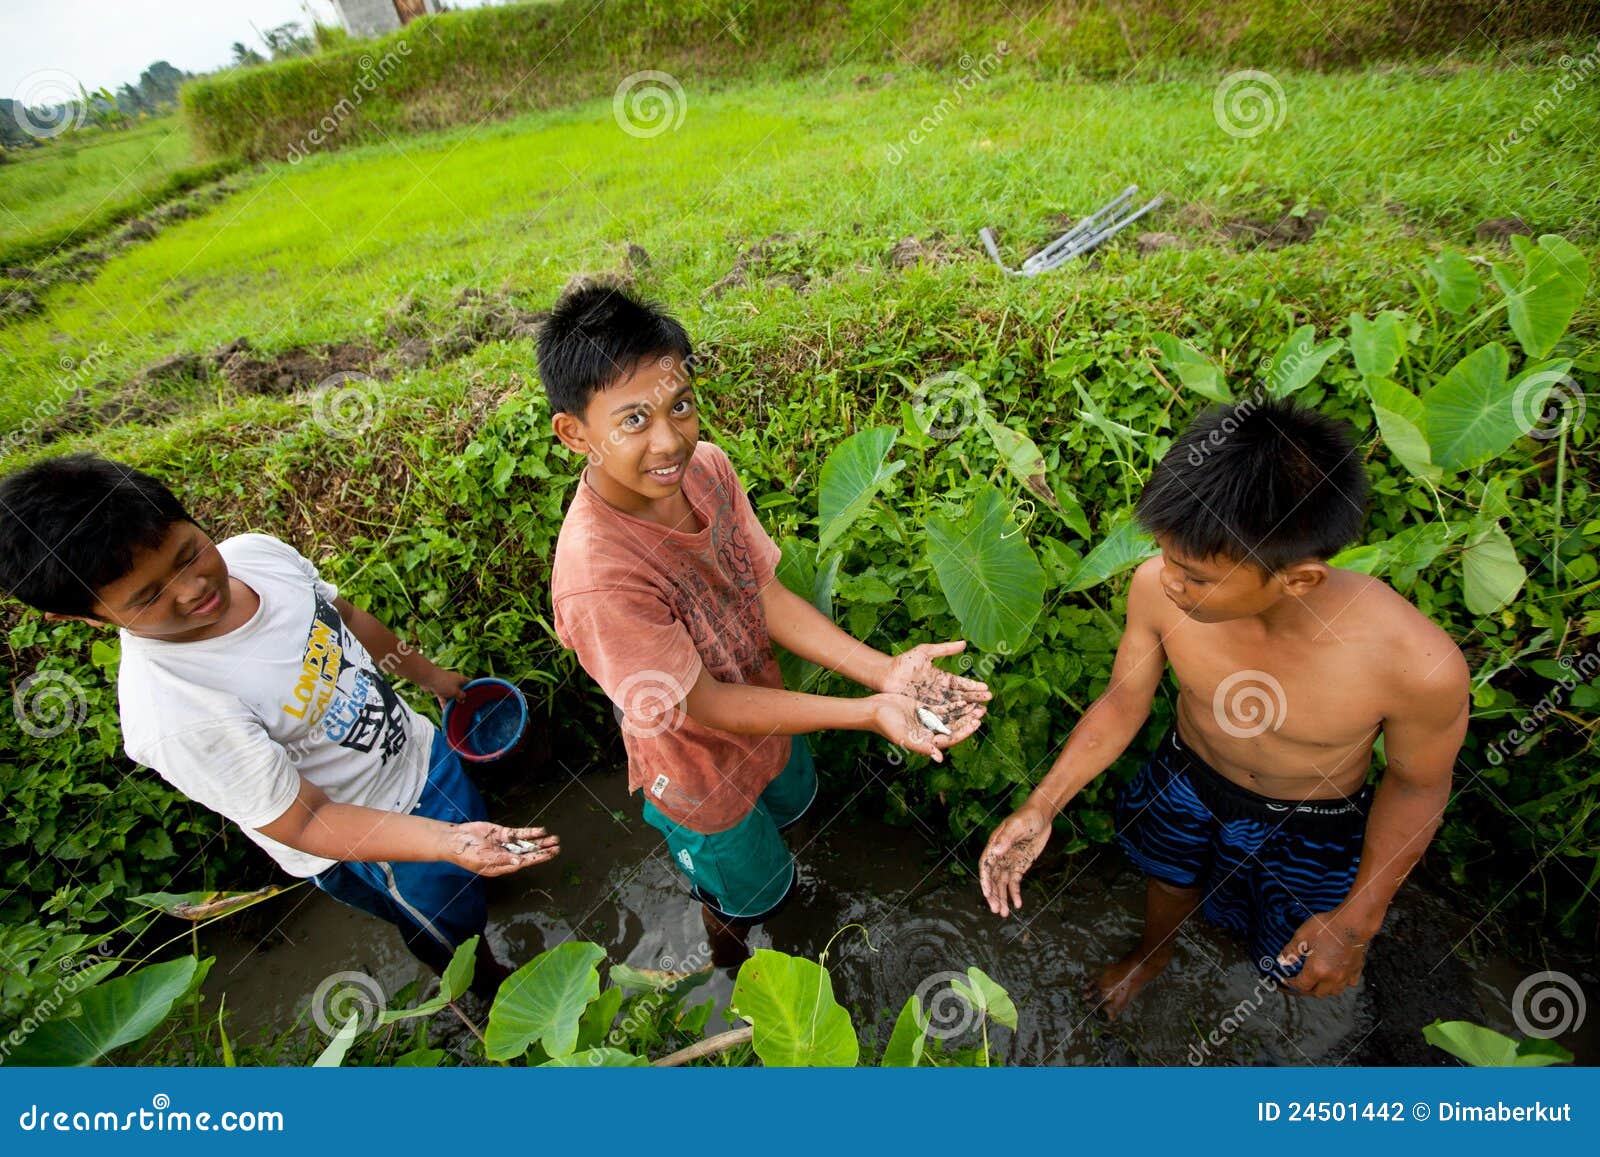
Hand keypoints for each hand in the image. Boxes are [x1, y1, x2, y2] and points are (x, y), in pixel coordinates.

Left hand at [420, 667, 469, 706]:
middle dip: (462, 698)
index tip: (476, 696)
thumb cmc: (444, 683)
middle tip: (465, 706)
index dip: (473, 689)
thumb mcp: (456, 692)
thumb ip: (461, 696)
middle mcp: (454, 681)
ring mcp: (446, 685)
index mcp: (461, 679)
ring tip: (454, 711)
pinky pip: (443, 697)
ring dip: (452, 702)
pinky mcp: (439, 688)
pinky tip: (445, 711)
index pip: (470, 683)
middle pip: (460, 690)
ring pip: (451, 695)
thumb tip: (463, 699)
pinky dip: (444, 704)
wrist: (428, 679)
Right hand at [443, 822, 559, 876]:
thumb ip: (502, 860)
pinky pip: (519, 834)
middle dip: (543, 850)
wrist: (454, 840)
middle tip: (557, 847)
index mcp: (502, 866)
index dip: (538, 858)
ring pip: (526, 843)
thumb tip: (519, 863)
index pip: (524, 863)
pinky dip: (529, 833)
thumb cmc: (465, 854)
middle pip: (529, 853)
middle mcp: (506, 856)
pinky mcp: (502, 834)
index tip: (550, 854)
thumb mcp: (483, 859)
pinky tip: (541, 831)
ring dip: (539, 841)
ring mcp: (505, 845)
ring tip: (554, 839)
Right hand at [869, 692, 984, 762]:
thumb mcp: (903, 737)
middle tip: (981, 712)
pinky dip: (953, 703)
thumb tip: (939, 758)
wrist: (873, 709)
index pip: (951, 738)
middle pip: (954, 727)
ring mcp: (927, 720)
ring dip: (964, 712)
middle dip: (968, 720)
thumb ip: (921, 747)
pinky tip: (963, 698)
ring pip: (950, 716)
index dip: (964, 732)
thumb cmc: (886, 724)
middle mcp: (929, 731)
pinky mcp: (924, 708)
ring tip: (978, 705)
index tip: (976, 723)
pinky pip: (942, 707)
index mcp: (927, 741)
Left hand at [879, 641, 992, 731]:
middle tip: (987, 703)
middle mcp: (940, 691)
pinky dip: (951, 718)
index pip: (962, 684)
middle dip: (974, 700)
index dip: (973, 687)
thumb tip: (965, 643)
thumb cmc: (904, 662)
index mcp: (943, 678)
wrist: (886, 675)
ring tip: (979, 714)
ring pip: (953, 707)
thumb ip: (945, 649)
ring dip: (966, 711)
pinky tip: (961, 721)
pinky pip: (940, 714)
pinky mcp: (925, 709)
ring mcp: (933, 701)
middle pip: (961, 697)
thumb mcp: (925, 652)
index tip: (986, 689)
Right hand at [979, 803, 1051, 917]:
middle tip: (997, 910)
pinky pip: (1015, 882)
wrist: (1042, 814)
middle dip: (994, 895)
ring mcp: (1009, 861)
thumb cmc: (1028, 816)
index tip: (987, 894)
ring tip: (1004, 914)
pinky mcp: (1020, 865)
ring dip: (1002, 898)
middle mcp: (1000, 855)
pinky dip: (1015, 893)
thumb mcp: (1018, 825)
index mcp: (995, 845)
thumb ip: (1007, 838)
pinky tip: (1017, 904)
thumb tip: (995, 851)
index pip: (986, 867)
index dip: (985, 881)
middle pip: (994, 879)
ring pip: (1003, 884)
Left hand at [1275, 910, 1371, 996]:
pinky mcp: (1356, 970)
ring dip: (1322, 989)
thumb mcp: (1302, 935)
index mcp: (1317, 970)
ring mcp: (1346, 975)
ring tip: (1315, 981)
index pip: (1302, 985)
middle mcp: (1332, 977)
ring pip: (1333, 991)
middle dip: (1306, 989)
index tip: (1286, 980)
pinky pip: (1348, 983)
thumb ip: (1291, 950)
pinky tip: (1336, 976)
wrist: (1354, 921)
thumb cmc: (1327, 926)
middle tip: (1298, 982)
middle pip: (1317, 992)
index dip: (1291, 984)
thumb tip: (1282, 961)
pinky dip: (1340, 983)